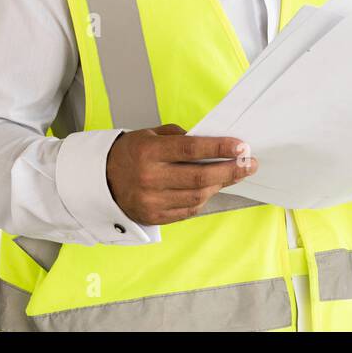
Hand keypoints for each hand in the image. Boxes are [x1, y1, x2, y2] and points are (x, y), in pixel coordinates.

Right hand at [105, 124, 257, 225]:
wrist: (101, 180)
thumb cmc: (131, 153)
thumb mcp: (150, 135)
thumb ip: (180, 137)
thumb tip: (214, 143)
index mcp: (149, 152)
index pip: (191, 149)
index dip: (219, 148)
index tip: (241, 146)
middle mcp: (150, 178)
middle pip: (200, 177)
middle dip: (231, 170)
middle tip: (250, 164)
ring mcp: (152, 201)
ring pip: (198, 196)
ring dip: (221, 185)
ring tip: (235, 174)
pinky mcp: (155, 217)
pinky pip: (189, 210)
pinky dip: (205, 199)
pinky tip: (213, 188)